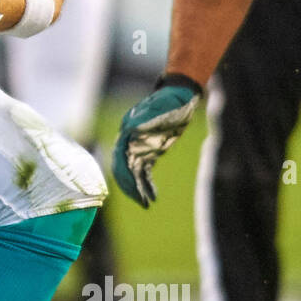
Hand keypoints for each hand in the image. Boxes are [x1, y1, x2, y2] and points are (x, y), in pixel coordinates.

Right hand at [112, 80, 201, 207]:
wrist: (179, 96)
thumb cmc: (170, 101)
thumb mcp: (160, 108)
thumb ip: (146, 117)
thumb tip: (131, 128)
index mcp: (128, 131)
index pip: (121, 157)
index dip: (125, 174)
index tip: (133, 189)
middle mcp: (129, 140)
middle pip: (123, 168)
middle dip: (129, 186)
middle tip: (139, 201)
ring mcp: (138, 146)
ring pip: (132, 172)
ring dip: (137, 188)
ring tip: (145, 204)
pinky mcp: (148, 151)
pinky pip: (143, 171)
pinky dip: (146, 184)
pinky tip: (152, 196)